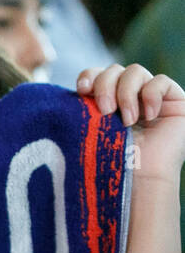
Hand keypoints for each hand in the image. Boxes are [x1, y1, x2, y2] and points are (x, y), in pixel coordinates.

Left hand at [77, 64, 184, 182]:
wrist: (138, 183)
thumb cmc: (108, 164)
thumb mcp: (89, 132)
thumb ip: (85, 108)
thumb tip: (78, 87)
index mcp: (104, 104)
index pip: (96, 75)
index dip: (89, 76)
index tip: (81, 91)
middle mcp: (128, 98)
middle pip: (114, 69)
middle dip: (106, 85)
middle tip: (105, 112)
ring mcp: (152, 99)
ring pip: (135, 71)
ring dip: (126, 93)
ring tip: (127, 122)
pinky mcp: (175, 102)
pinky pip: (161, 81)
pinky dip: (152, 95)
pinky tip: (149, 116)